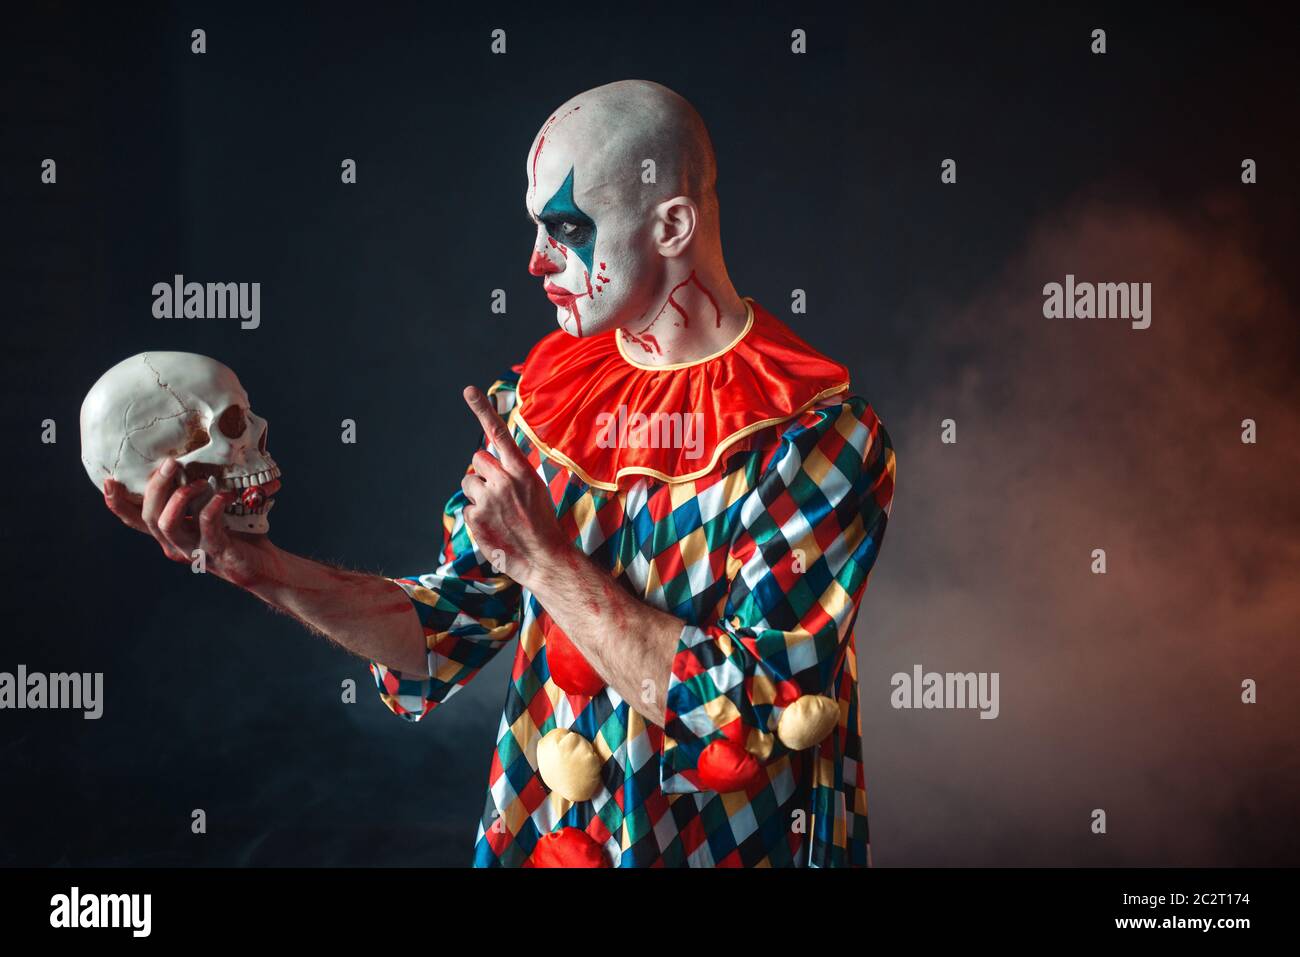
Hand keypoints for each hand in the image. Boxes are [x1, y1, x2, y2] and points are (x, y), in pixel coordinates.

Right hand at [102, 457, 278, 588]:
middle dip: (155, 486)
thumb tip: (199, 454)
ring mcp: (195, 550)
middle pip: (148, 516)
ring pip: (167, 524)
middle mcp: (176, 543)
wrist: (266, 567)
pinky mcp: (217, 553)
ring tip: (202, 480)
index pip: (135, 520)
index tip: (109, 479)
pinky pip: (206, 527)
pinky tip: (224, 495)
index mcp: (172, 532)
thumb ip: (201, 491)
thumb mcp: (216, 510)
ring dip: (180, 496)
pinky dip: (212, 507)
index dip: (117, 503)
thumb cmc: (241, 535)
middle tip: (170, 463)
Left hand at [460, 385, 566, 585]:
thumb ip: (513, 474)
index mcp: (522, 471)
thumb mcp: (536, 490)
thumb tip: (488, 465)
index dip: (483, 410)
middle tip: (500, 494)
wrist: (543, 558)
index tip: (469, 390)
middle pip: (478, 459)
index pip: (499, 434)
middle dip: (484, 473)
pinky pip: (467, 508)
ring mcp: (487, 499)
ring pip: (469, 483)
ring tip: (498, 513)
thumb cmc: (542, 524)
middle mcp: (503, 481)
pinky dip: (477, 517)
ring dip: (478, 495)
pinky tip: (494, 527)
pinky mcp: (475, 517)